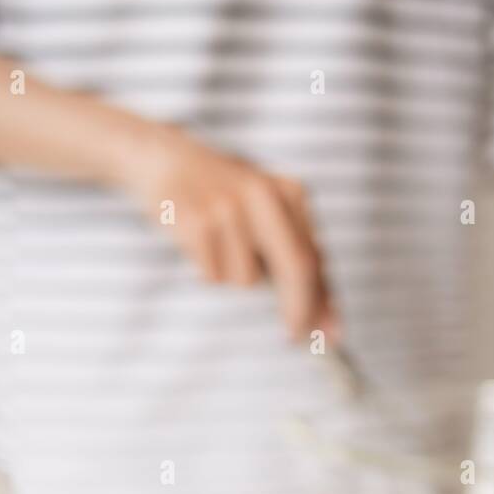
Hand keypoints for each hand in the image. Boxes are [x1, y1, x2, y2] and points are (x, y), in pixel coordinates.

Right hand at [121, 124, 337, 341]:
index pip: (315, 258)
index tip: (330, 334)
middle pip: (296, 267)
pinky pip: (214, 276)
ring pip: (247, 280)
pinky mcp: (196, 222)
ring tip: (220, 249)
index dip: (323, 301)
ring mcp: (228, 207)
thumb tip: (329, 320)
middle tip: (293, 335)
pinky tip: (200, 245)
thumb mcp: (268, 212)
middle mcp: (263, 194)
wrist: (163, 157)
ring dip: (234, 279)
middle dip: (298, 309)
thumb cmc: (224, 195)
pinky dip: (208, 272)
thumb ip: (300, 257)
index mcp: (289, 192)